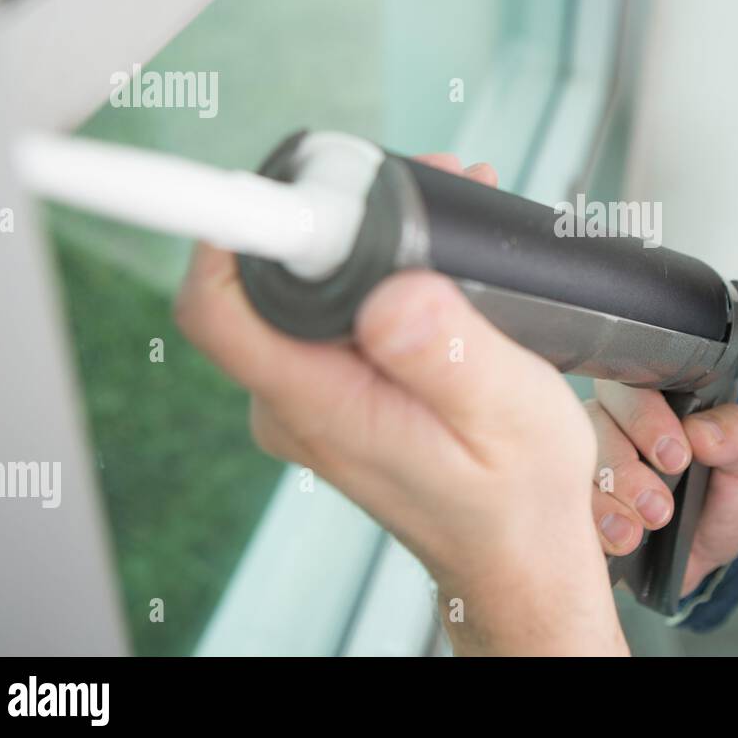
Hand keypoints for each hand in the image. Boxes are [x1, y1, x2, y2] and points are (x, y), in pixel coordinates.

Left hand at [174, 154, 627, 654]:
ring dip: (365, 247)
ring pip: (301, 291)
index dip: (238, 227)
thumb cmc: (517, 496)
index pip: (221, 305)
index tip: (300, 186)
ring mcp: (309, 398)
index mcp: (322, 405)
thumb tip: (390, 293)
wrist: (516, 551)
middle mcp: (296, 402)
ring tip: (448, 232)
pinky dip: (374, 279)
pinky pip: (326, 315)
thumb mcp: (508, 416)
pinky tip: (435, 274)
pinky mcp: (330, 393)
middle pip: (264, 278)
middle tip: (421, 192)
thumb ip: (446, 355)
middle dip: (337, 218)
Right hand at [586, 382, 737, 597]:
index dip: (646, 418)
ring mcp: (587, 464)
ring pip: (573, 466)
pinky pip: (563, 507)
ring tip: (632, 533)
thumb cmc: (725, 494)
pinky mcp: (575, 504)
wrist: (706, 556)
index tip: (676, 457)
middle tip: (658, 507)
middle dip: (624, 468)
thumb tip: (701, 431)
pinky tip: (614, 542)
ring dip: (603, 502)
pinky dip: (589, 527)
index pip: (632, 386)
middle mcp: (611, 423)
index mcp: (655, 399)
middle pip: (593, 425)